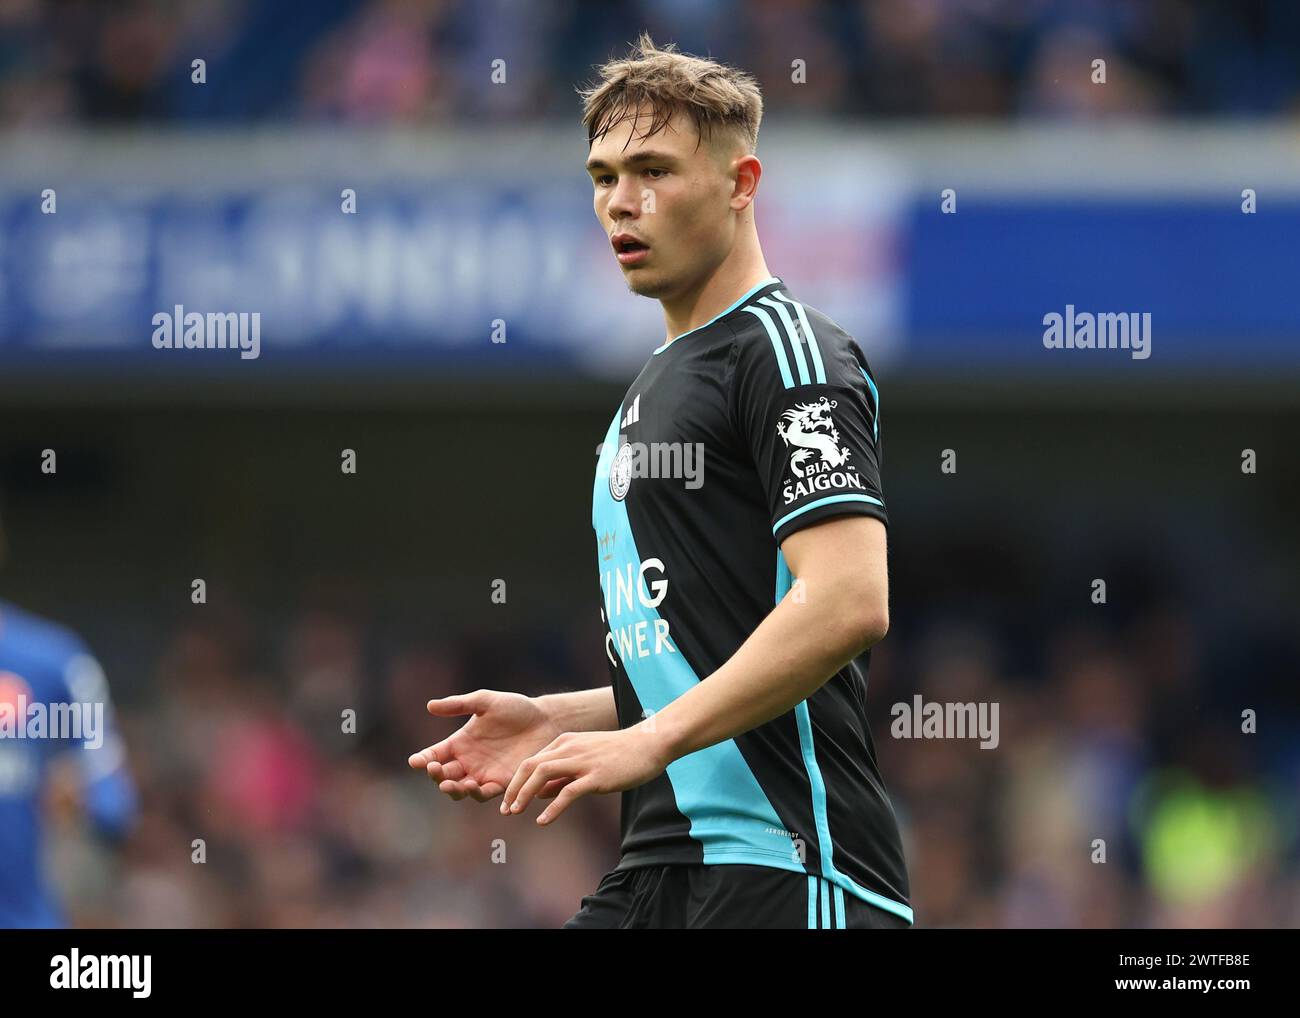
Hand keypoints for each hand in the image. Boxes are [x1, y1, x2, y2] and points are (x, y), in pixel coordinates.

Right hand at [407, 690, 563, 802]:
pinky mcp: (503, 783)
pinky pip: (486, 794)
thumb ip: (459, 704)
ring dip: (454, 790)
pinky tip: (474, 789)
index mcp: (460, 743)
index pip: (435, 754)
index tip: (416, 761)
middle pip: (444, 776)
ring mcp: (484, 774)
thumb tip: (430, 706)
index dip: (423, 759)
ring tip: (451, 784)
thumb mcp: (486, 701)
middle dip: (437, 776)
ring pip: (462, 790)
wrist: (545, 720)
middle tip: (435, 770)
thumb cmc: (515, 708)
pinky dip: (478, 795)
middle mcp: (468, 762)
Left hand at [499, 723, 669, 825]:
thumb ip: (562, 775)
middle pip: (530, 766)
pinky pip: (567, 792)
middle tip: (505, 809)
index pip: (531, 761)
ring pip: (542, 774)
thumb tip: (539, 794)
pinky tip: (543, 821)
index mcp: (565, 742)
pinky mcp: (596, 776)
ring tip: (516, 812)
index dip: (516, 781)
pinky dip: (552, 808)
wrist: (648, 745)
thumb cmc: (618, 754)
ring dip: (524, 794)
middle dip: (513, 788)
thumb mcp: (585, 759)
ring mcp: (582, 761)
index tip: (508, 800)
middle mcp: (569, 748)